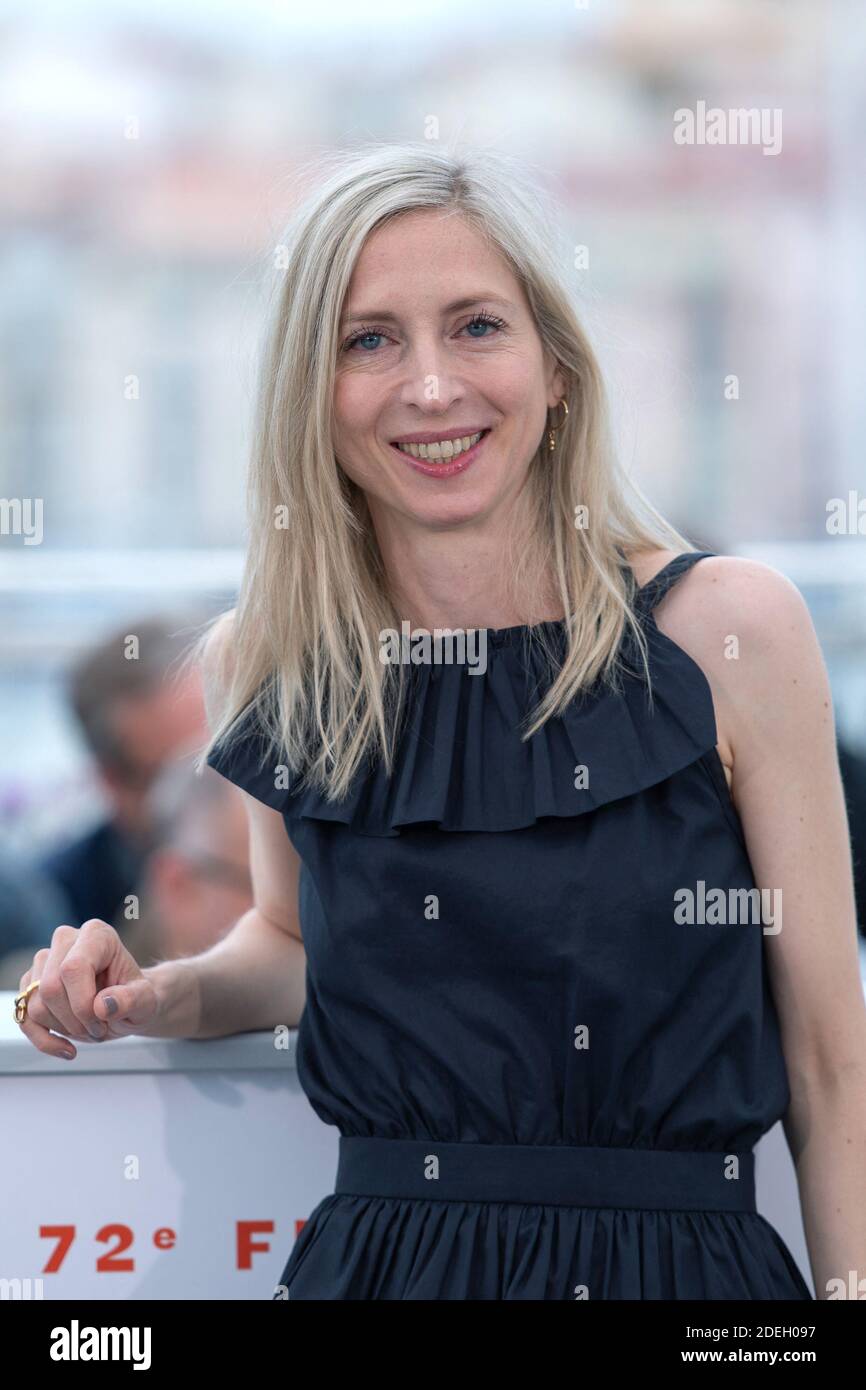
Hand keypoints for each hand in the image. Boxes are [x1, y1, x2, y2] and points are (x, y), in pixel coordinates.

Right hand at [16, 919, 158, 1060]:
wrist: (126, 1004)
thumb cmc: (136, 997)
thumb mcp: (146, 1002)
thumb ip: (132, 1000)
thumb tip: (103, 1005)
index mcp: (97, 935)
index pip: (73, 968)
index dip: (83, 1003)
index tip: (102, 1020)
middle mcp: (66, 940)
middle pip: (50, 988)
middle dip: (74, 1020)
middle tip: (99, 1029)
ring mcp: (44, 961)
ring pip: (36, 1005)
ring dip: (64, 1029)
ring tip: (90, 1028)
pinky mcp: (31, 984)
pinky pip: (24, 1018)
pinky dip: (44, 1040)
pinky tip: (66, 1047)